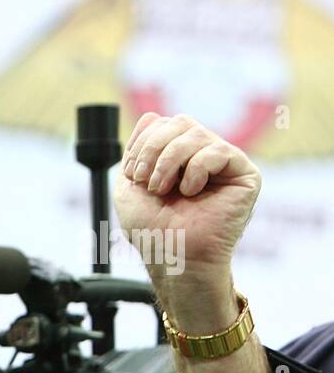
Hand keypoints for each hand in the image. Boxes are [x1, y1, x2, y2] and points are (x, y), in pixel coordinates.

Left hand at [116, 113, 260, 332]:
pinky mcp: (244, 174)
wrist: (173, 258)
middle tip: (146, 181)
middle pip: (178, 122)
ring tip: (164, 190)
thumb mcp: (129, 185)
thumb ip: (136, 150)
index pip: (161, 123)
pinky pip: (217, 151)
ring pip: (194, 133)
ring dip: (168, 162)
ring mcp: (224, 164)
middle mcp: (202, 156)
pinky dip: (195, 170)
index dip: (142, 143)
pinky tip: (191, 193)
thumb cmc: (151, 230)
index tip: (133, 176)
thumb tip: (153, 115)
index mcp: (177, 157)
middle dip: (153, 149)